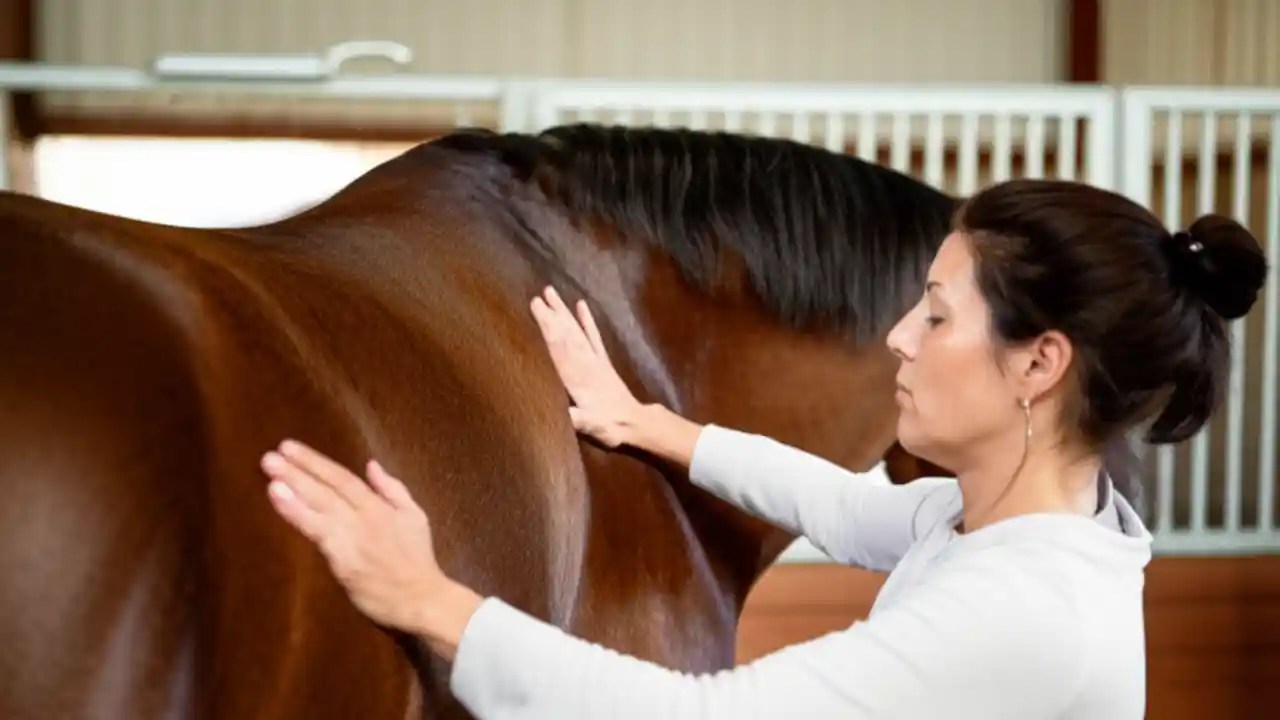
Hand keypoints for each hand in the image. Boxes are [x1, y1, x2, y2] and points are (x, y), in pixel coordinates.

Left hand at [260, 440, 475, 641]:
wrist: (421, 598)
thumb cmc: (417, 558)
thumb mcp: (414, 515)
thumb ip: (393, 489)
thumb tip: (371, 465)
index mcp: (380, 506)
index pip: (343, 478)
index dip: (315, 462)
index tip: (289, 447)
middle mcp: (364, 518)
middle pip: (328, 490)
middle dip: (298, 471)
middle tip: (270, 457)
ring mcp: (352, 539)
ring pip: (320, 509)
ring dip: (293, 492)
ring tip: (270, 477)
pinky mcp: (343, 561)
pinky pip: (317, 533)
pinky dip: (297, 515)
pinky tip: (281, 503)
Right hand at [530, 286, 643, 447]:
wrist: (635, 423)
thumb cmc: (610, 427)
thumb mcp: (592, 427)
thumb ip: (578, 419)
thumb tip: (562, 414)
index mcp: (579, 378)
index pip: (560, 348)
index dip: (548, 328)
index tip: (537, 309)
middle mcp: (587, 364)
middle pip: (566, 335)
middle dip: (552, 315)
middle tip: (538, 295)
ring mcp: (596, 360)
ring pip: (577, 331)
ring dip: (564, 312)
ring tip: (551, 292)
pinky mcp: (603, 362)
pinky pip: (594, 337)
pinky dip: (587, 321)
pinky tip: (581, 305)